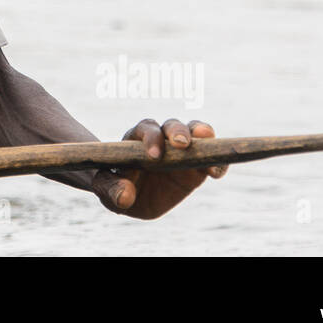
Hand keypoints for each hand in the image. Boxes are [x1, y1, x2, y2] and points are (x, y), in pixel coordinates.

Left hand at [91, 118, 226, 219]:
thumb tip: (125, 196)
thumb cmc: (114, 186)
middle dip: (177, 131)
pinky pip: (211, 160)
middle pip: (171, 126)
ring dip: (202, 135)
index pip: (145, 130)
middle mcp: (161, 139)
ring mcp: (181, 151)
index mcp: (136, 139)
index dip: (150, 138)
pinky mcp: (196, 167)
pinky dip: (217, 163)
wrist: (130, 195)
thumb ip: (111, 189)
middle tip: (181, 143)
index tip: (154, 155)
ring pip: (195, 134)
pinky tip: (217, 172)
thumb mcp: (106, 189)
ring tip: (207, 141)